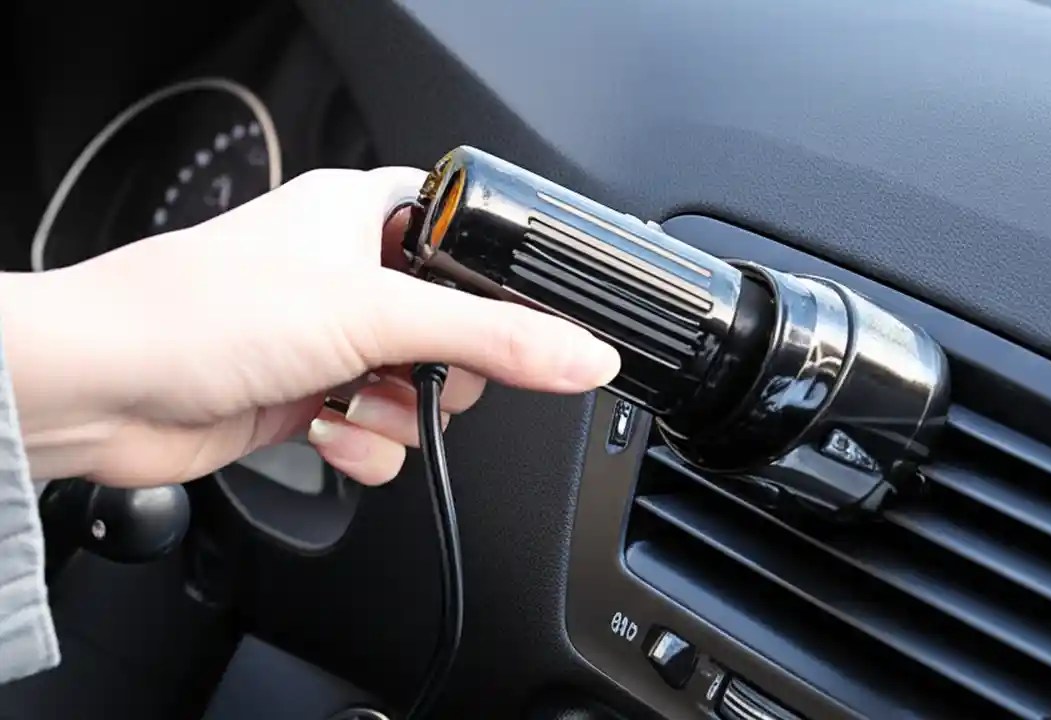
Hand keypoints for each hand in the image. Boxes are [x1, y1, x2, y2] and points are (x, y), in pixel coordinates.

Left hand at [0, 168, 620, 486]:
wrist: (100, 390)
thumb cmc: (199, 313)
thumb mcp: (374, 314)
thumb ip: (493, 337)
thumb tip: (584, 352)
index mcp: (362, 214)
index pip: (467, 237)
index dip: (501, 282)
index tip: (524, 324)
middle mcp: (344, 274)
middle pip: (454, 328)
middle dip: (446, 370)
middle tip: (423, 370)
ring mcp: (324, 340)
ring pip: (418, 389)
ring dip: (400, 416)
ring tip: (358, 406)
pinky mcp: (304, 398)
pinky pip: (375, 432)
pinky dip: (364, 446)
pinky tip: (328, 435)